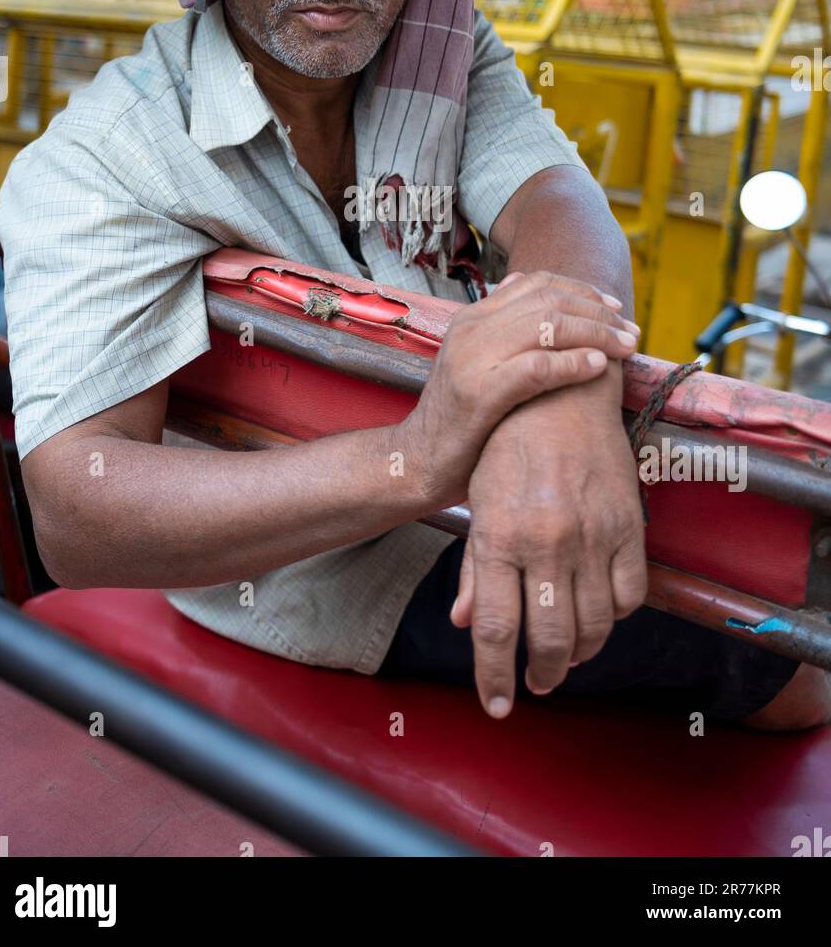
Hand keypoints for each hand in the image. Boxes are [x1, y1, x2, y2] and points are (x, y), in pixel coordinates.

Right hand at [396, 271, 639, 509]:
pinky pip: (538, 367)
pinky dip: (573, 363)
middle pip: (549, 301)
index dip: (582, 291)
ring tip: (625, 347)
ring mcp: (473, 358)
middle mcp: (471, 329)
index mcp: (472, 318)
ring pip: (548, 326)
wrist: (417, 460)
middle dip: (598, 313)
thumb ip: (499, 327)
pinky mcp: (480, 392)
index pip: (536, 283)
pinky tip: (597, 368)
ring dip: (596, 334)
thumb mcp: (475, 361)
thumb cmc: (459, 417)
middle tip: (630, 331)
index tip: (614, 309)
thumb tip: (522, 285)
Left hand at [451, 366, 647, 717]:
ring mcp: (593, 535)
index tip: (496, 705)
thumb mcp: (479, 502)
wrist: (561, 393)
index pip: (497, 631)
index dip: (495, 678)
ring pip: (594, 626)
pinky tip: (598, 616)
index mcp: (501, 536)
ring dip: (580, 654)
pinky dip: (615, 616)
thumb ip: (477, 566)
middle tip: (538, 685)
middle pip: (550, 639)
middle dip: (543, 675)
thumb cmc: (509, 445)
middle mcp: (547, 542)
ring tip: (567, 659)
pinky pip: (629, 594)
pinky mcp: (628, 525)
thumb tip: (467, 622)